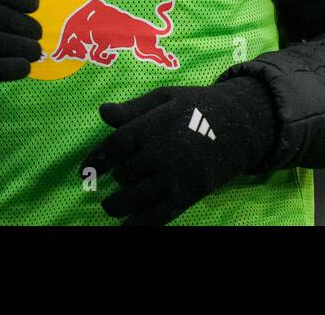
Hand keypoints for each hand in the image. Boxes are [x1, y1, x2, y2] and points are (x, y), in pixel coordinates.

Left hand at [79, 78, 279, 225]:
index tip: (84, 170)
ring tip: (110, 207)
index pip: (116, 145)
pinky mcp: (190, 192)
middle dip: (118, 177)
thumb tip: (103, 112)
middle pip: (126, 172)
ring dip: (118, 206)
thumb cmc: (198, 106)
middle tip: (118, 177)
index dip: (97, 158)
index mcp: (155, 124)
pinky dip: (141, 224)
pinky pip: (160, 214)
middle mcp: (163, 151)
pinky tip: (128, 226)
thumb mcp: (167, 97)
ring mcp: (177, 174)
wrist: (240, 124)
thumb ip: (134, 108)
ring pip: (137, 197)